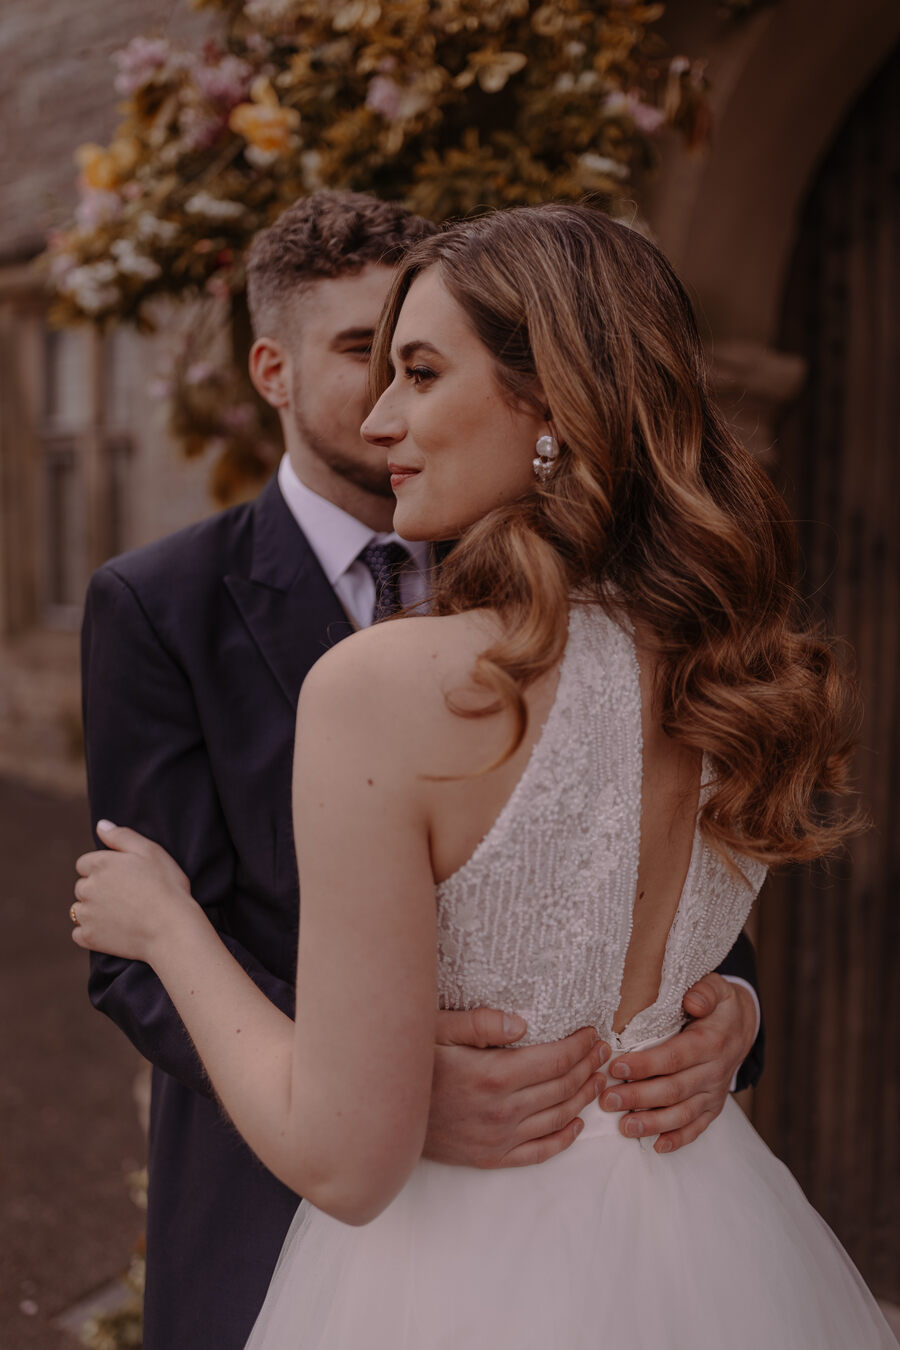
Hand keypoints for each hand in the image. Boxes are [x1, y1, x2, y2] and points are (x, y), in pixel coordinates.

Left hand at [71, 822, 195, 963]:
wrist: (172, 928)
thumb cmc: (166, 886)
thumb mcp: (151, 851)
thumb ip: (122, 836)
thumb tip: (101, 825)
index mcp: (100, 864)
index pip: (85, 863)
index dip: (104, 869)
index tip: (123, 877)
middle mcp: (87, 888)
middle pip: (82, 886)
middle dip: (97, 889)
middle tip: (126, 896)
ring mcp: (87, 914)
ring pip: (79, 910)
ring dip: (92, 911)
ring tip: (120, 914)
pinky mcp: (89, 937)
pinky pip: (79, 933)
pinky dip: (90, 932)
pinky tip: (111, 931)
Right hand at [424, 1009, 609, 1167]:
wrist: (384, 1114)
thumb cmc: (412, 1064)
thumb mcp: (438, 1030)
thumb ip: (481, 1023)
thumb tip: (522, 1023)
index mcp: (493, 1075)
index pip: (555, 1059)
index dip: (580, 1046)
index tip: (592, 1033)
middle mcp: (502, 1111)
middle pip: (562, 1086)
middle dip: (589, 1066)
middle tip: (603, 1052)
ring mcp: (498, 1138)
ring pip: (558, 1117)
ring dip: (583, 1097)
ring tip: (598, 1079)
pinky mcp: (491, 1157)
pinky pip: (539, 1151)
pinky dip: (564, 1138)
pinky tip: (576, 1124)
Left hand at [598, 973, 757, 1153]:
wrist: (741, 1025)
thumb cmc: (717, 1004)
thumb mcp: (715, 987)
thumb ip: (703, 991)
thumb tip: (692, 1001)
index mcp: (711, 1042)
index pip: (675, 1057)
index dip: (646, 1064)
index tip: (616, 1067)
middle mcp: (714, 1071)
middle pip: (674, 1089)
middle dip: (639, 1097)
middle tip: (607, 1101)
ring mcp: (714, 1092)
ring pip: (683, 1113)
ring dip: (653, 1123)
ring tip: (624, 1127)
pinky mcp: (713, 1106)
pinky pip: (698, 1127)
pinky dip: (678, 1139)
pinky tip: (657, 1146)